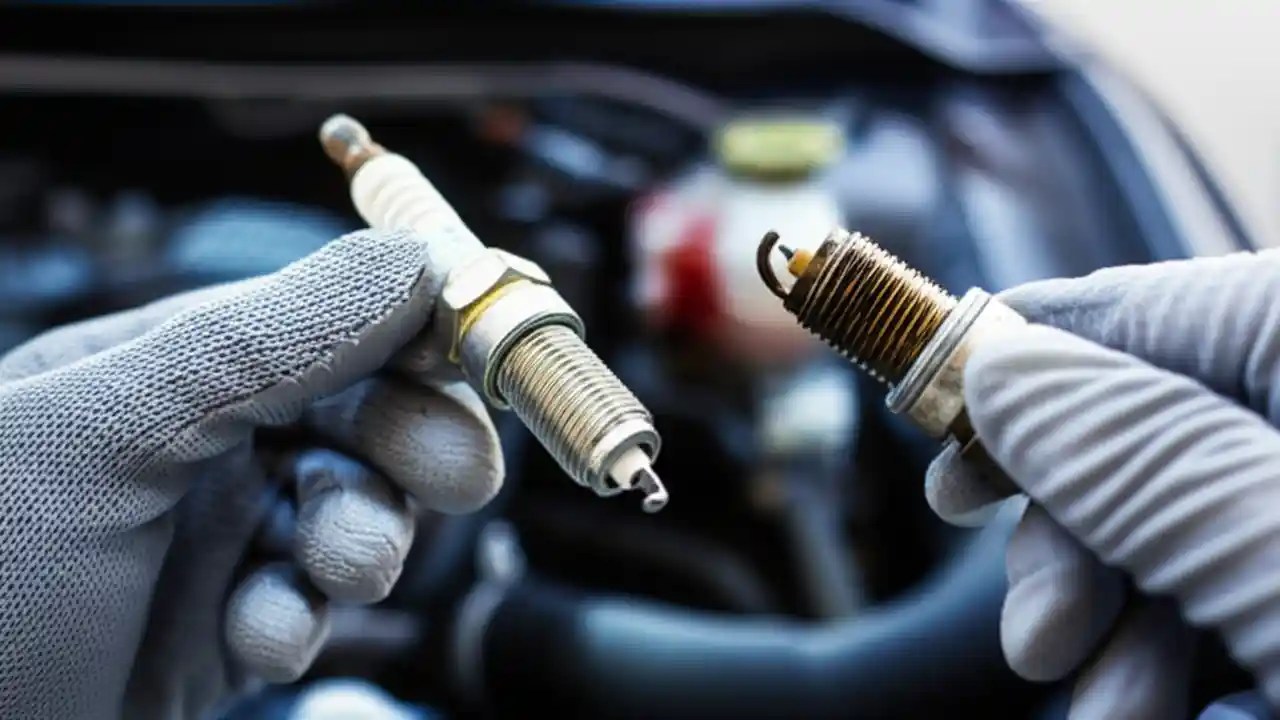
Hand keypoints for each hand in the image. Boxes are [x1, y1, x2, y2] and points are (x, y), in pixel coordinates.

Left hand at [0, 229, 502, 719]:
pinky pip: (306, 608)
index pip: (315, 316)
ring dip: (362, 542)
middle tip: (456, 476)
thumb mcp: (103, 439)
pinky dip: (300, 622)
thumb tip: (404, 258)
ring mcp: (210, 543)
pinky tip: (260, 641)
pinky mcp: (222, 636)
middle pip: (354, 418)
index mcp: (154, 367)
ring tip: (333, 574)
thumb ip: (260, 344)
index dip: (408, 325)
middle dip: (410, 446)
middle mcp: (190, 446)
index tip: (482, 345)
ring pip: (348, 516)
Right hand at [925, 248, 1279, 717]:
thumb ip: (1150, 459)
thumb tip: (1005, 369)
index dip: (1028, 351)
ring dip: (1117, 626)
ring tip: (1118, 715)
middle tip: (1042, 632)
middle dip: (1074, 536)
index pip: (1160, 307)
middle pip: (1157, 428)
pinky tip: (1177, 714)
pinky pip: (1228, 584)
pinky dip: (1181, 655)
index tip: (934, 413)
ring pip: (1184, 525)